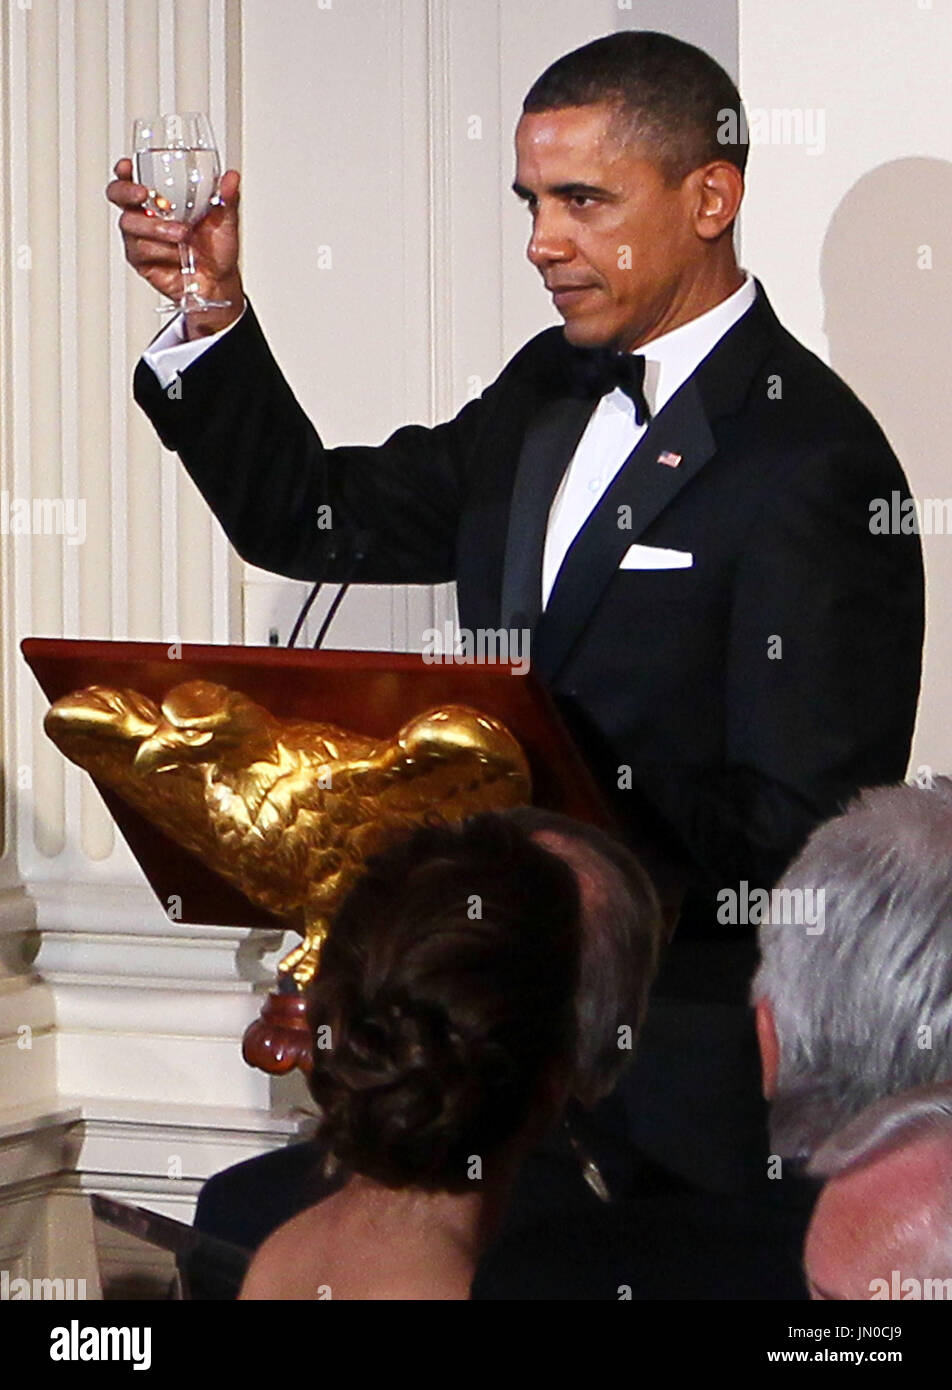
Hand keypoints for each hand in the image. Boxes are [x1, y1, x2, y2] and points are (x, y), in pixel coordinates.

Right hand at [106, 158, 245, 336]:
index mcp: (160, 198)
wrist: (219, 282)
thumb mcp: (225, 220)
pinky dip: (160, 250)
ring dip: (155, 228)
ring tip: (181, 234)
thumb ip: (226, 198)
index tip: (129, 166)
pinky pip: (140, 250)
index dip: (125, 170)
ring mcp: (140, 237)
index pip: (134, 177)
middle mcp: (146, 214)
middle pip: (118, 195)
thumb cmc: (216, 249)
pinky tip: (176, 253)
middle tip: (142, 194)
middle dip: (126, 192)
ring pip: (130, 224)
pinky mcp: (141, 260)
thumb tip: (231, 178)